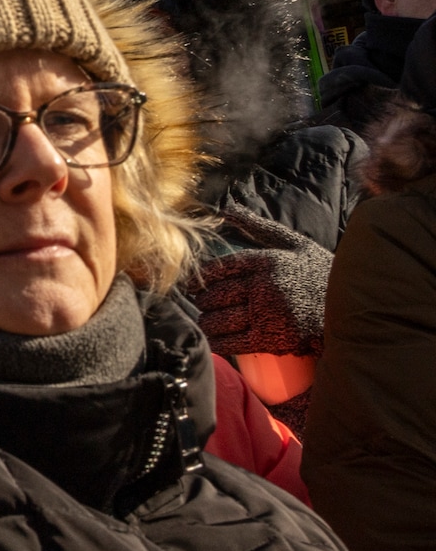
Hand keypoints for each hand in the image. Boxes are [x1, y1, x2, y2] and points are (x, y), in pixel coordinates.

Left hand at [195, 206, 330, 357]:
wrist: (358, 310)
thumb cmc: (320, 273)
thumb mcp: (295, 244)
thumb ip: (259, 227)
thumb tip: (228, 209)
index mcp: (268, 262)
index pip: (221, 269)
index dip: (202, 277)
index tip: (192, 284)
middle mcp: (265, 286)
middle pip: (217, 295)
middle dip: (204, 301)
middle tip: (201, 303)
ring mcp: (269, 313)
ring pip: (221, 319)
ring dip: (207, 321)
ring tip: (207, 321)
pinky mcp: (274, 338)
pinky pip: (234, 341)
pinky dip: (218, 342)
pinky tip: (214, 340)